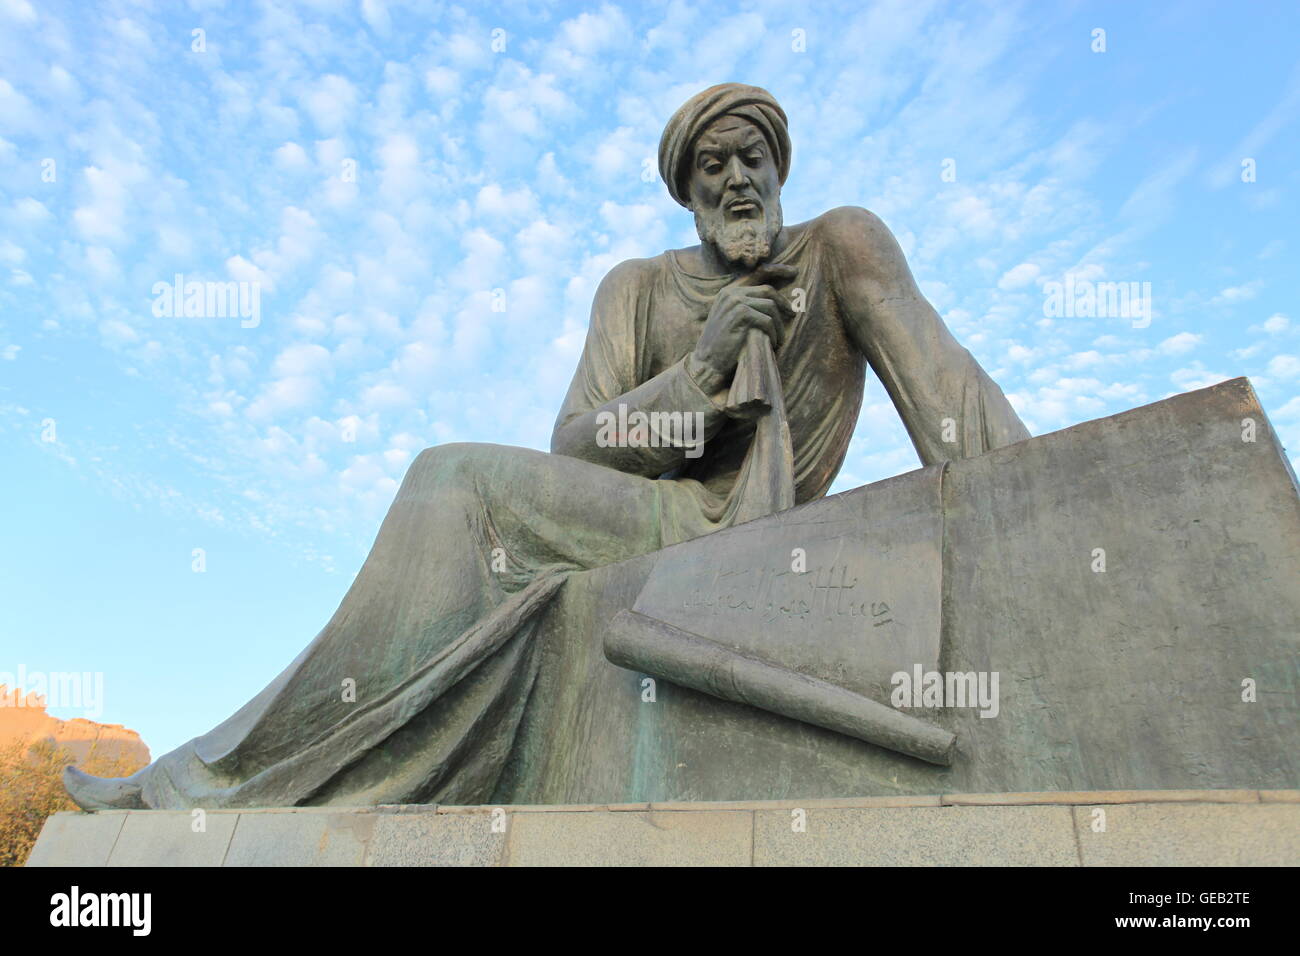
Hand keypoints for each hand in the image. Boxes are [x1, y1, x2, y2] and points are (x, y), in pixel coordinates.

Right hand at [692, 263, 796, 379]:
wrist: (707, 362)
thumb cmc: (722, 345)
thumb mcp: (731, 319)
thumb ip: (746, 307)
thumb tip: (774, 301)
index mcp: (729, 291)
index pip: (759, 273)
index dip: (779, 270)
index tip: (795, 272)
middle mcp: (731, 293)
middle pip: (768, 291)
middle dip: (783, 304)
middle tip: (792, 315)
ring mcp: (735, 302)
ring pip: (770, 307)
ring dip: (779, 325)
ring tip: (779, 339)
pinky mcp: (740, 315)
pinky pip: (767, 321)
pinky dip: (773, 333)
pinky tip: (773, 343)